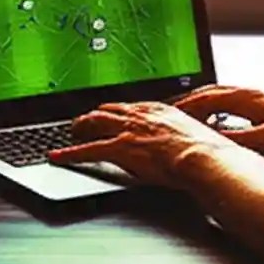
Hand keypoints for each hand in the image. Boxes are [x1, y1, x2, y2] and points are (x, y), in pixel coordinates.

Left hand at [47, 101, 250, 188]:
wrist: (203, 157)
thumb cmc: (205, 151)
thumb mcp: (194, 134)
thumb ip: (182, 135)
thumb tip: (185, 144)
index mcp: (158, 109)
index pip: (128, 107)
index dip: (115, 112)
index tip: (109, 114)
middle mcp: (140, 115)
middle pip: (107, 110)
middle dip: (93, 116)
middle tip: (84, 123)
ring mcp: (128, 130)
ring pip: (94, 123)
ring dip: (80, 128)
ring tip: (69, 134)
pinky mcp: (120, 148)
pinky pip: (87, 150)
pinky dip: (69, 154)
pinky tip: (57, 157)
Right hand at [170, 85, 263, 152]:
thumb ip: (240, 139)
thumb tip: (214, 140)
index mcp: (248, 98)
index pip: (206, 99)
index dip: (183, 107)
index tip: (165, 113)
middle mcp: (250, 93)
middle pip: (209, 92)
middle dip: (186, 101)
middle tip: (166, 110)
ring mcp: (258, 97)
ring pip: (220, 94)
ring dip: (200, 101)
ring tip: (184, 111)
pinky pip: (231, 100)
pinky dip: (216, 106)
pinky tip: (218, 117)